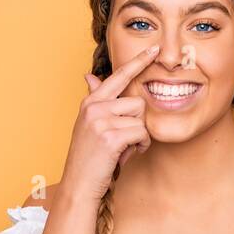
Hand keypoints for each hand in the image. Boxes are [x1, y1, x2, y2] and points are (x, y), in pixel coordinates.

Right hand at [57, 45, 158, 204]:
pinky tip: (126, 155)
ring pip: (141, 118)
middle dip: (138, 123)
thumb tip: (90, 76)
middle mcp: (94, 107)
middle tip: (125, 140)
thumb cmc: (89, 158)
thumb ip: (96, 101)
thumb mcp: (90, 125)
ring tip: (124, 148)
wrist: (79, 185)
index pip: (118, 76)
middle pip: (137, 102)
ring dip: (140, 137)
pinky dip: (140, 146)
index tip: (154, 49)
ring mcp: (100, 121)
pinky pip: (141, 133)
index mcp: (90, 102)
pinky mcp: (110, 137)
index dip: (138, 62)